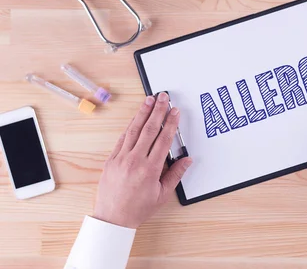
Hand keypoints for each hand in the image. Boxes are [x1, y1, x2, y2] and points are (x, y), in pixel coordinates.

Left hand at [93, 92, 192, 228]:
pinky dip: (130, 126)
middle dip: (157, 111)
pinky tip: (136, 118)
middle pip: (149, 129)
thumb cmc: (138, 209)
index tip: (175, 111)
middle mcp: (135, 161)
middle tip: (163, 97)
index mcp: (150, 169)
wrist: (112, 218)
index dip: (171, 123)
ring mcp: (121, 159)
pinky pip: (122, 139)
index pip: (163, 139)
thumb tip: (187, 160)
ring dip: (142, 113)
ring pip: (133, 130)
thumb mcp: (162, 194)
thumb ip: (176, 174)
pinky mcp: (111, 160)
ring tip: (149, 100)